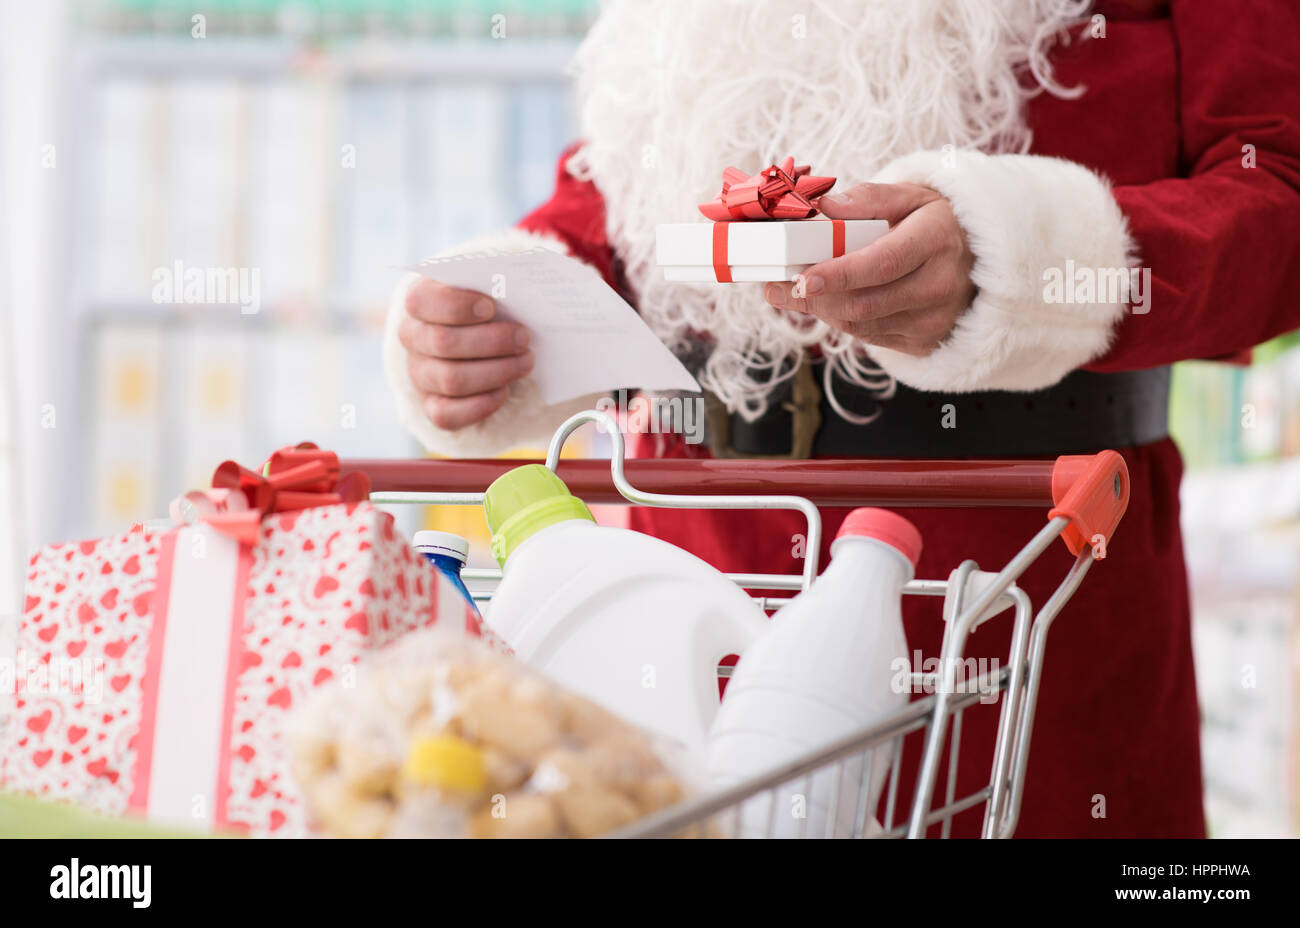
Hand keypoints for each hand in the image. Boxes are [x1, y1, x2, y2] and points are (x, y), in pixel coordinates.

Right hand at [398, 279, 533, 429]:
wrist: (477, 337)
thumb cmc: (488, 306)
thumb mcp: (490, 285)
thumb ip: (500, 276)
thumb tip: (540, 264)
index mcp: (420, 300)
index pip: (421, 301)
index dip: (456, 305)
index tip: (491, 307)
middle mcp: (413, 337)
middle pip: (443, 343)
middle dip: (491, 341)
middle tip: (524, 338)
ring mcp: (420, 373)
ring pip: (450, 380)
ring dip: (496, 372)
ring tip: (525, 362)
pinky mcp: (431, 404)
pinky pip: (446, 415)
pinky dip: (480, 405)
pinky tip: (503, 391)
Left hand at [764, 183, 975, 355]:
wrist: (979, 260)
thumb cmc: (937, 224)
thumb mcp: (912, 197)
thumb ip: (869, 198)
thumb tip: (825, 207)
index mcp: (935, 241)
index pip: (881, 264)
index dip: (838, 275)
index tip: (801, 277)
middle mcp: (940, 285)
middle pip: (865, 303)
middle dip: (816, 298)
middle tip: (781, 287)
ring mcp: (935, 319)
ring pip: (862, 325)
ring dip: (823, 311)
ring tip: (797, 292)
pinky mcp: (926, 342)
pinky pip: (871, 338)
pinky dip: (843, 321)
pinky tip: (829, 303)